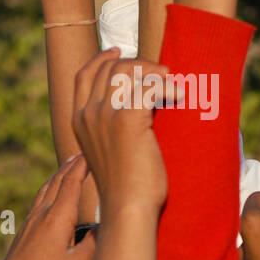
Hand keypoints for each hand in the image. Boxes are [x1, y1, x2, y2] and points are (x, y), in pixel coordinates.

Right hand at [70, 49, 167, 216]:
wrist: (128, 208)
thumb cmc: (128, 186)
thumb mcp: (110, 151)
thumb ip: (111, 129)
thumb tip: (133, 109)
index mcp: (78, 120)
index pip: (85, 74)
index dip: (103, 58)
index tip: (121, 52)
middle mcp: (87, 114)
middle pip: (110, 68)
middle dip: (140, 64)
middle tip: (163, 73)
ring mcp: (104, 116)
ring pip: (128, 72)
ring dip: (155, 72)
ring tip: (174, 83)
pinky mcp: (127, 121)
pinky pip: (149, 88)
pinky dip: (167, 86)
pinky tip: (180, 94)